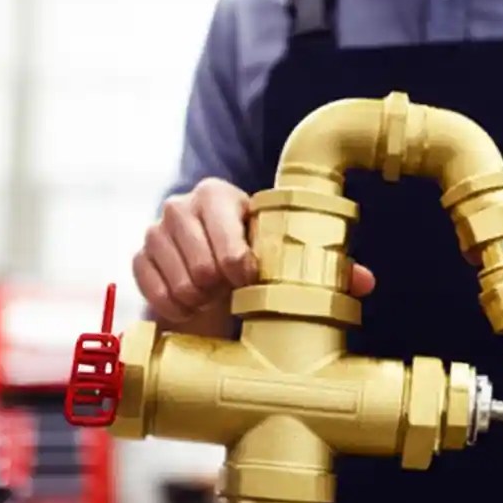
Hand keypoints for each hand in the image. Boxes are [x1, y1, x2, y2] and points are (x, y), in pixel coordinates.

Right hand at [133, 177, 374, 321]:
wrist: (210, 277)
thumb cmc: (256, 263)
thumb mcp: (285, 260)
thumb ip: (327, 268)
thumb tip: (364, 281)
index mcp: (220, 194)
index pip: (227, 229)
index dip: (241, 262)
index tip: (250, 279)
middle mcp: (182, 205)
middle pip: (203, 261)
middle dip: (222, 286)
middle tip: (232, 292)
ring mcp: (155, 230)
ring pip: (180, 280)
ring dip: (201, 299)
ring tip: (215, 298)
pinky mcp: (139, 257)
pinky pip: (154, 290)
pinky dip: (176, 307)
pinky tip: (190, 307)